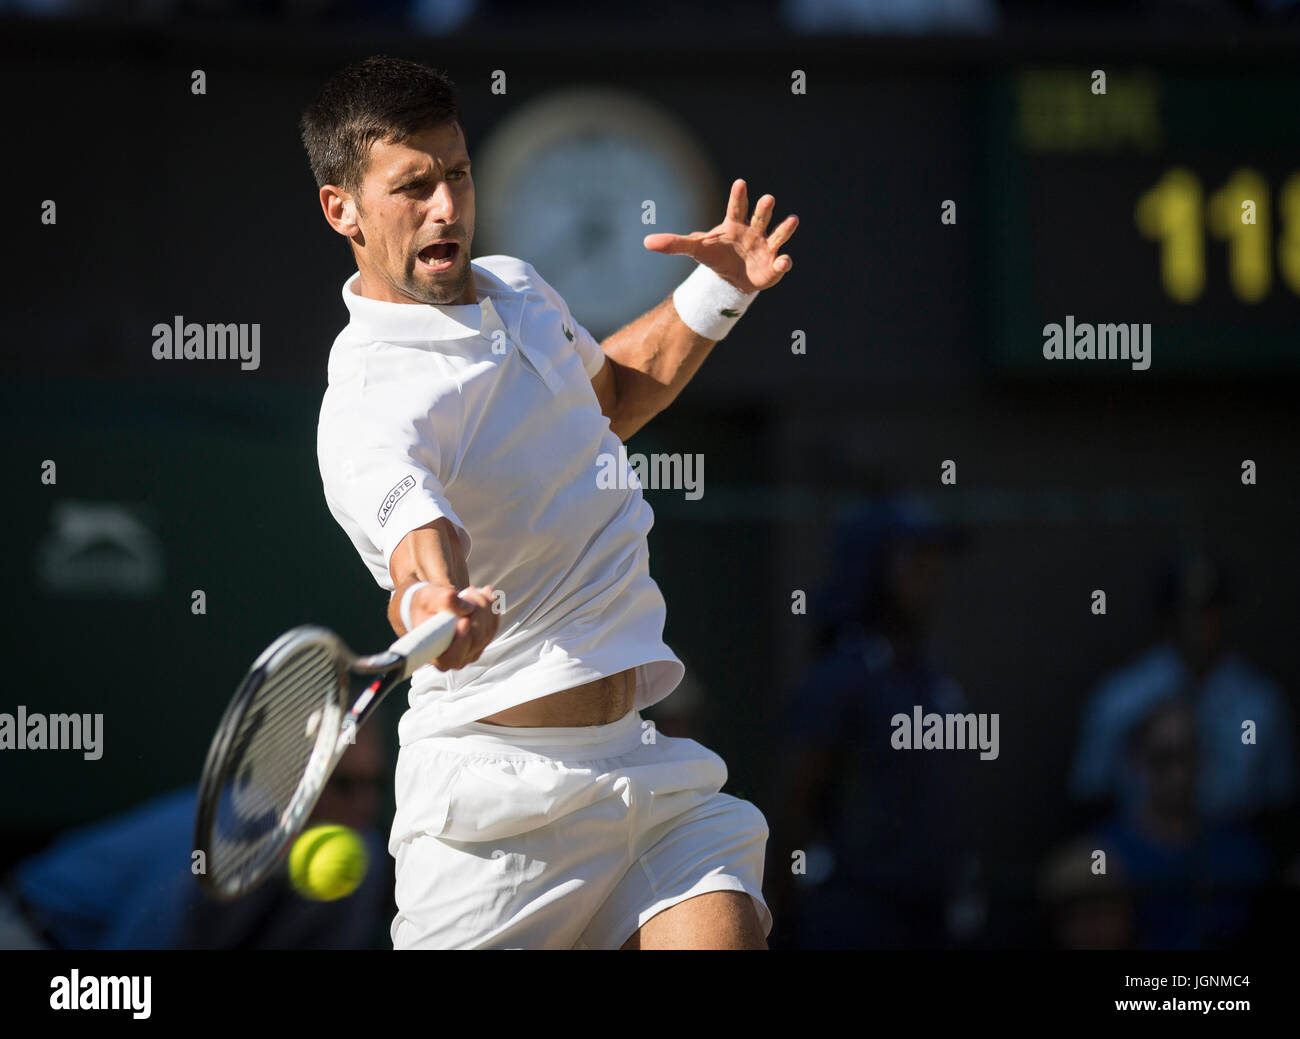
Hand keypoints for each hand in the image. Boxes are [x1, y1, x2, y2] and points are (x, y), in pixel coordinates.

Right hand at [410, 583, 499, 669]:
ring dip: (484, 606)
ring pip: (488, 631)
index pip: (453, 656)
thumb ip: (444, 601)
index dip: (461, 641)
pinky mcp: (482, 642)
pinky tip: (486, 593)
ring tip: (471, 591)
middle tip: (468, 591)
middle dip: (477, 611)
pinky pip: (493, 625)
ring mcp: (472, 652)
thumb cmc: (425, 606)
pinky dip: (492, 607)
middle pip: (476, 639)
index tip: (464, 621)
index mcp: (437, 656)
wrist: (429, 607)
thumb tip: (466, 606)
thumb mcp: (428, 599)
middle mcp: (456, 660)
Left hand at [643, 179, 797, 292]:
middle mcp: (753, 231)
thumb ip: (673, 244)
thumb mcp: (695, 249)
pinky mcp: (774, 265)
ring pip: (778, 235)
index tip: (740, 182)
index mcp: (734, 224)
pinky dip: (784, 262)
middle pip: (759, 216)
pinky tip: (783, 261)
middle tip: (768, 198)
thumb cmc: (715, 256)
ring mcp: (766, 247)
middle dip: (764, 208)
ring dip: (785, 228)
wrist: (732, 278)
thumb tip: (646, 242)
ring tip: (792, 220)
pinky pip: (782, 262)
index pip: (736, 207)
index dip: (738, 196)